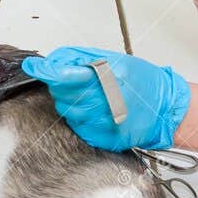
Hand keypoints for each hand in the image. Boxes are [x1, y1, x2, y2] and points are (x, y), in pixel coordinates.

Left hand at [21, 46, 190, 150]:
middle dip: (64, 86)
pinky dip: (82, 117)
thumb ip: (81, 60)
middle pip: (63, 95)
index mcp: (108, 78)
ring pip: (68, 111)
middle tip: (82, 82)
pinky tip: (98, 111)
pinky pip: (78, 126)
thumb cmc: (142, 81)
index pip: (65, 76)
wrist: (164, 109)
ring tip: (94, 96)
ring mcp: (103, 123)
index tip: (33, 67)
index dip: (46, 71)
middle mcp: (104, 103)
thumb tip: (52, 62)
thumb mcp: (115, 59)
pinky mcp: (102, 138)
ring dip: (73, 102)